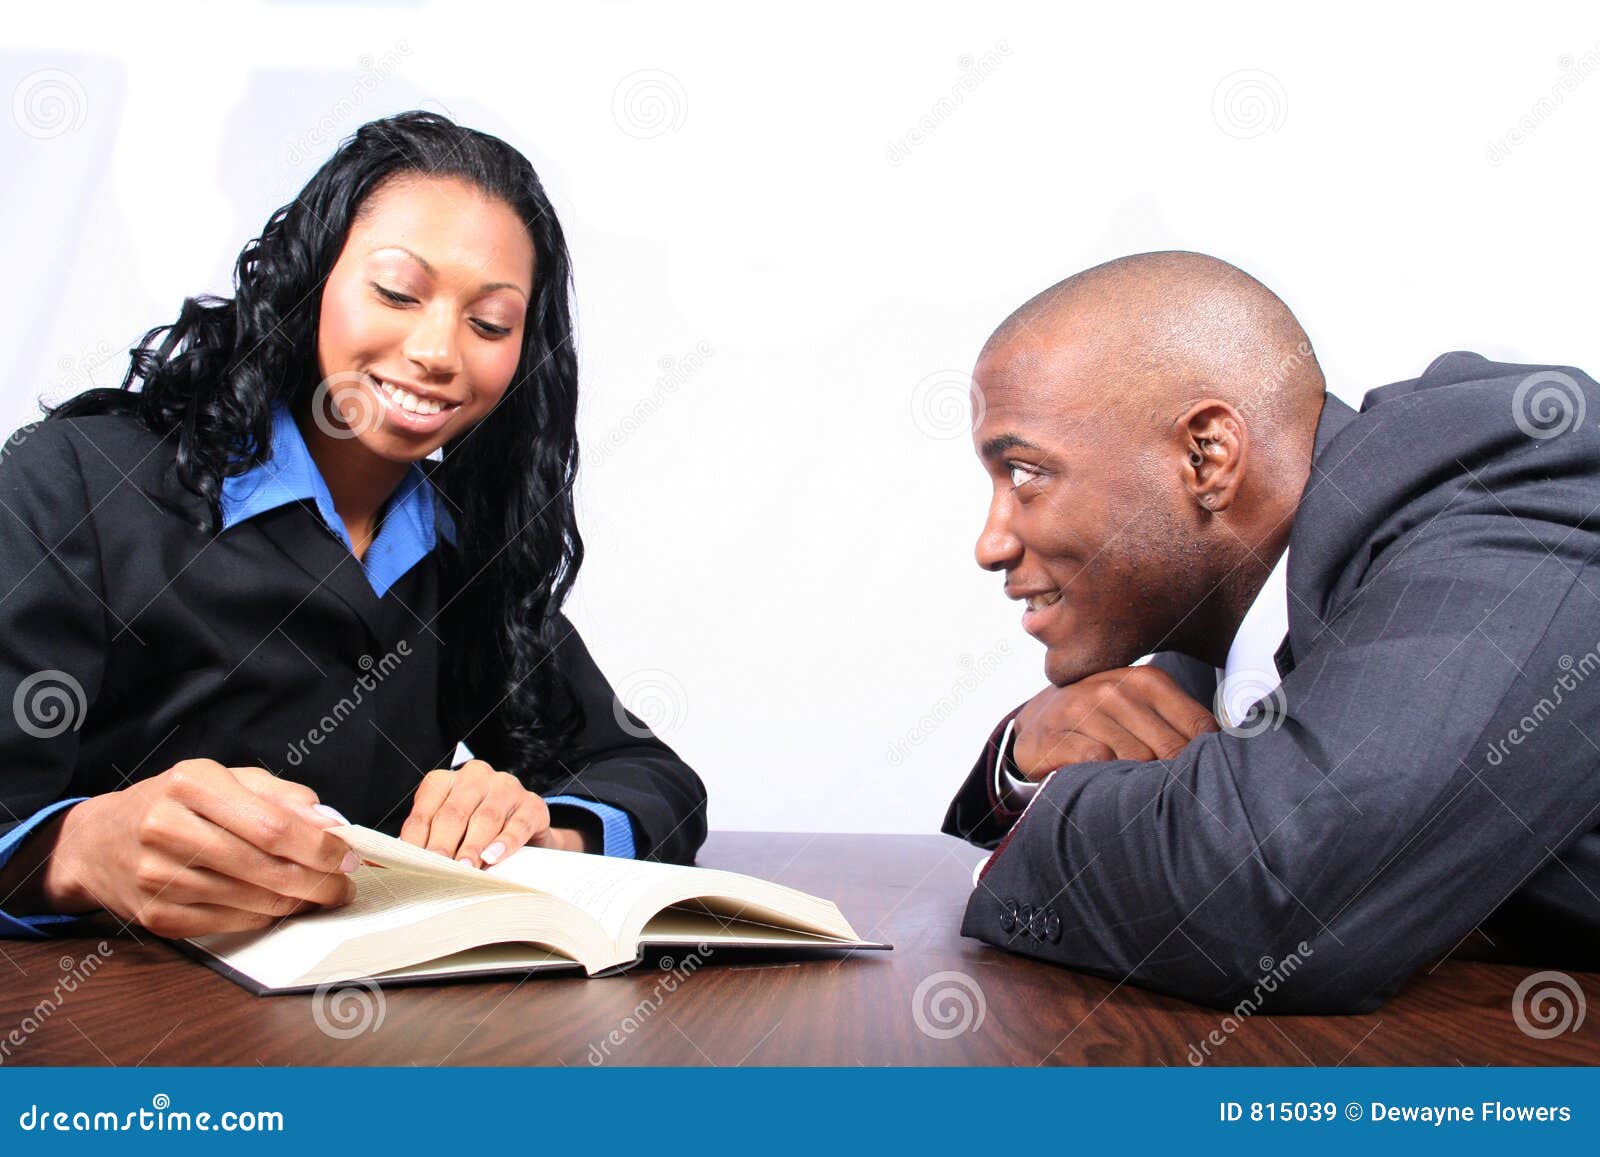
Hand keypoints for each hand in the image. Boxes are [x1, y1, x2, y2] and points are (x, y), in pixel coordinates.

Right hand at [34, 760, 357, 937]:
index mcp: (191, 783)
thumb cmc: (173, 804)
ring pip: (253, 900)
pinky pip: (230, 924)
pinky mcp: (156, 916)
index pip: (273, 825)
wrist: (98, 842)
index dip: (321, 846)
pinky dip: (265, 918)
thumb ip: (281, 796)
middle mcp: (167, 828)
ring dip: (298, 903)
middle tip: (344, 886)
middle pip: (266, 867)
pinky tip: (280, 907)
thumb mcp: (224, 779)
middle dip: (319, 881)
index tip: (350, 854)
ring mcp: (158, 877)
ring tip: (319, 895)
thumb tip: (331, 822)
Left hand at [400, 760, 585, 867]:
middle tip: (437, 868)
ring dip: (473, 845)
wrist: (521, 831)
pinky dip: (505, 842)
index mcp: (446, 780)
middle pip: (454, 812)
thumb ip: (416, 845)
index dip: (416, 838)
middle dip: (444, 844)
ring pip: (486, 817)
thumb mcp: (443, 833)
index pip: (425, 809)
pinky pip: (517, 823)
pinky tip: (494, 856)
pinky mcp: (531, 804)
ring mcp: (505, 787)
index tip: (410, 862)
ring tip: (466, 868)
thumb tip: (374, 863)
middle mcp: (475, 777)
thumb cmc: (472, 832)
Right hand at [1011, 665, 1220, 780]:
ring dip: (1141, 783)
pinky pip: (1101, 765)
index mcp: (1147, 680)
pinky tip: (1105, 783)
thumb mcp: (1141, 708)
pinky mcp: (1058, 736)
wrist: (1035, 723)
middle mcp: (1116, 688)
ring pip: (1138, 760)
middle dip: (1174, 777)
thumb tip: (1238, 752)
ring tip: (1137, 792)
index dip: (1205, 760)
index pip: (1200, 728)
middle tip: (1170, 795)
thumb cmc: (1101, 720)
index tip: (1200, 778)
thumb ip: (1182, 725)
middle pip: (1171, 749)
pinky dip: (1107, 780)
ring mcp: (1084, 709)